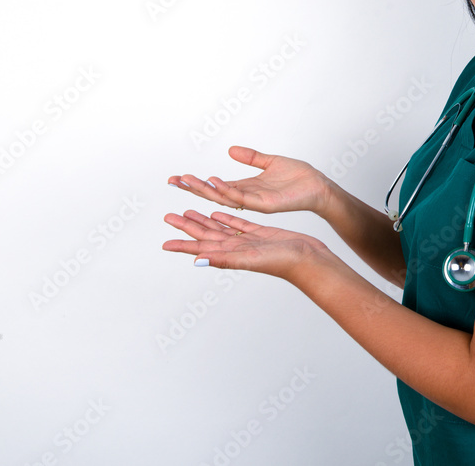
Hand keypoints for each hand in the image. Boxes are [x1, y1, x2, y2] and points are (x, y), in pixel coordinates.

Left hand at [162, 209, 327, 280]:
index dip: (182, 244)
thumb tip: (197, 261)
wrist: (309, 260)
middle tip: (170, 217)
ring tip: (189, 211)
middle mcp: (236, 248)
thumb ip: (224, 259)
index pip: (201, 248)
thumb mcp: (251, 258)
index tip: (164, 243)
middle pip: (206, 235)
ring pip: (220, 228)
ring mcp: (248, 241)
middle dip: (188, 226)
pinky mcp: (260, 234)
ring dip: (204, 221)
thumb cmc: (284, 263)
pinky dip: (227, 218)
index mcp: (231, 254)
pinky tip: (219, 213)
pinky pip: (238, 225)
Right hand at [168, 145, 331, 214]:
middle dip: (193, 188)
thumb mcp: (271, 162)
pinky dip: (227, 190)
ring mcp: (255, 203)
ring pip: (224, 197)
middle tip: (173, 181)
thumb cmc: (299, 177)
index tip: (177, 178)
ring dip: (205, 190)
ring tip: (188, 181)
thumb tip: (230, 149)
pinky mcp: (266, 204)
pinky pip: (242, 198)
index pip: (216, 187)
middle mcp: (247, 198)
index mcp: (247, 188)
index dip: (196, 183)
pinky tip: (215, 182)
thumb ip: (251, 157)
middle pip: (214, 194)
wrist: (319, 187)